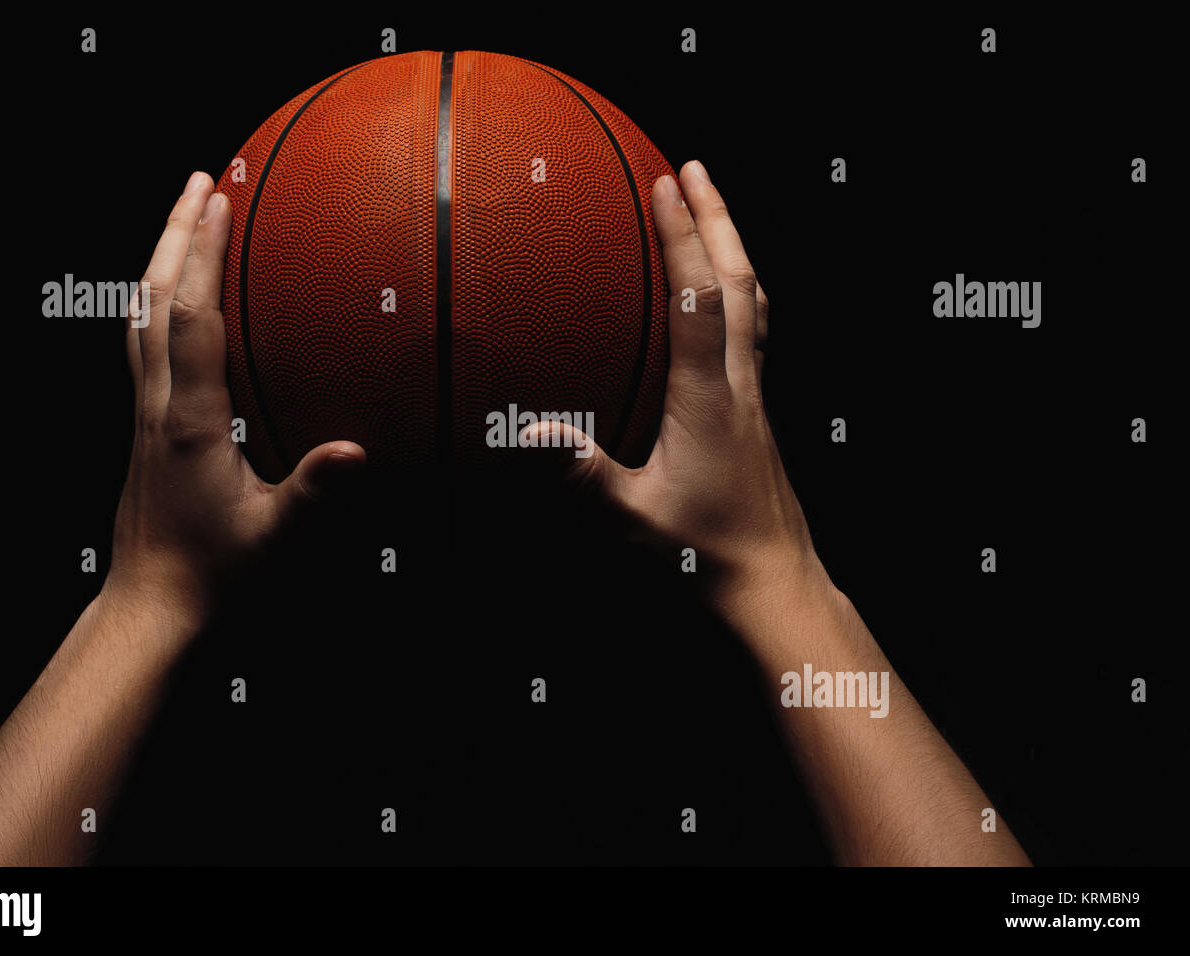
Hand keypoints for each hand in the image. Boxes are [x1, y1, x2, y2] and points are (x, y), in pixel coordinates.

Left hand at [103, 171, 364, 628]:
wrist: (153, 612)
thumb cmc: (213, 578)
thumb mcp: (275, 540)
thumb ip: (313, 496)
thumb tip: (355, 452)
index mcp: (187, 421)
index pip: (188, 318)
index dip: (200, 252)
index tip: (218, 198)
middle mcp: (157, 407)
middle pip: (150, 299)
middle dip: (173, 232)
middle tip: (199, 180)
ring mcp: (145, 416)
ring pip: (138, 318)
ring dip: (159, 259)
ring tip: (183, 218)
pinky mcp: (148, 430)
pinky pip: (145, 346)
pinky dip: (159, 302)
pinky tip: (180, 300)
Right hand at [530, 160, 826, 608]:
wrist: (774, 583)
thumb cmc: (706, 554)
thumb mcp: (636, 519)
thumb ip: (586, 475)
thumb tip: (530, 434)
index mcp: (709, 399)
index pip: (699, 299)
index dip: (684, 238)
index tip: (667, 185)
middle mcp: (739, 386)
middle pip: (739, 282)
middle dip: (717, 218)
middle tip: (695, 168)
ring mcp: (754, 397)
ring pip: (754, 302)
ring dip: (733, 246)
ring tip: (713, 206)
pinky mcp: (756, 412)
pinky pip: (753, 331)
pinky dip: (738, 289)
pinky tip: (725, 291)